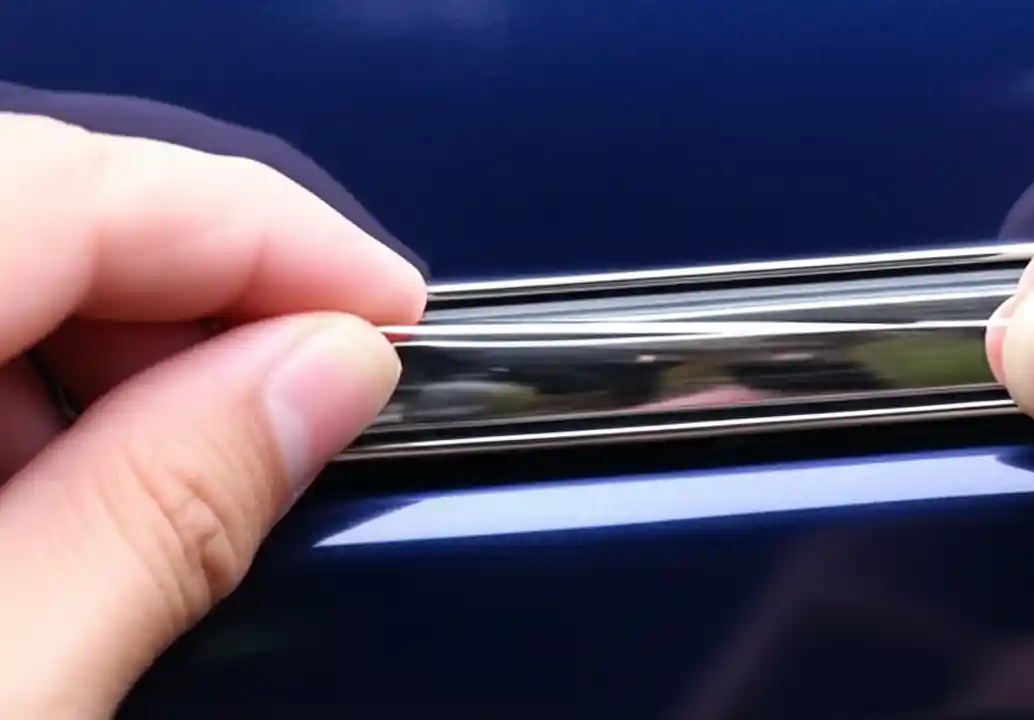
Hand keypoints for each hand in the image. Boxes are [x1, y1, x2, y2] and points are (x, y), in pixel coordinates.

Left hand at [0, 114, 425, 715]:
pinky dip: (36, 388)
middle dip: (213, 294)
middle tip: (325, 389)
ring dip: (130, 347)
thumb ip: (160, 519)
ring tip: (212, 455)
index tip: (393, 310)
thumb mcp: (7, 691)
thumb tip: (323, 379)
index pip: (76, 188)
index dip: (269, 236)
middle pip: (43, 204)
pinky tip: (73, 482)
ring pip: (7, 261)